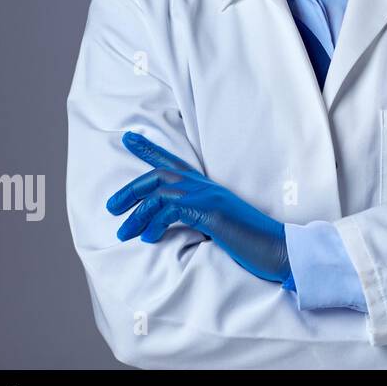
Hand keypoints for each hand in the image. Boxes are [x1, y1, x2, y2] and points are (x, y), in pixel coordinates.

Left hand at [106, 131, 292, 285]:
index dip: (149, 149)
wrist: (275, 247)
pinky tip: (150, 238)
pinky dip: (156, 224)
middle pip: (160, 174)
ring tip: (124, 233)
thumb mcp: (217, 225)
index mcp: (207, 188)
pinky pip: (171, 210)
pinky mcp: (210, 211)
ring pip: (160, 193)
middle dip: (131, 189)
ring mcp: (209, 196)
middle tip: (111, 207)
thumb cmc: (248, 240)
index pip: (174, 162)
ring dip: (137, 214)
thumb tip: (171, 225)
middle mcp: (206, 187)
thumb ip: (197, 218)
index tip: (128, 138)